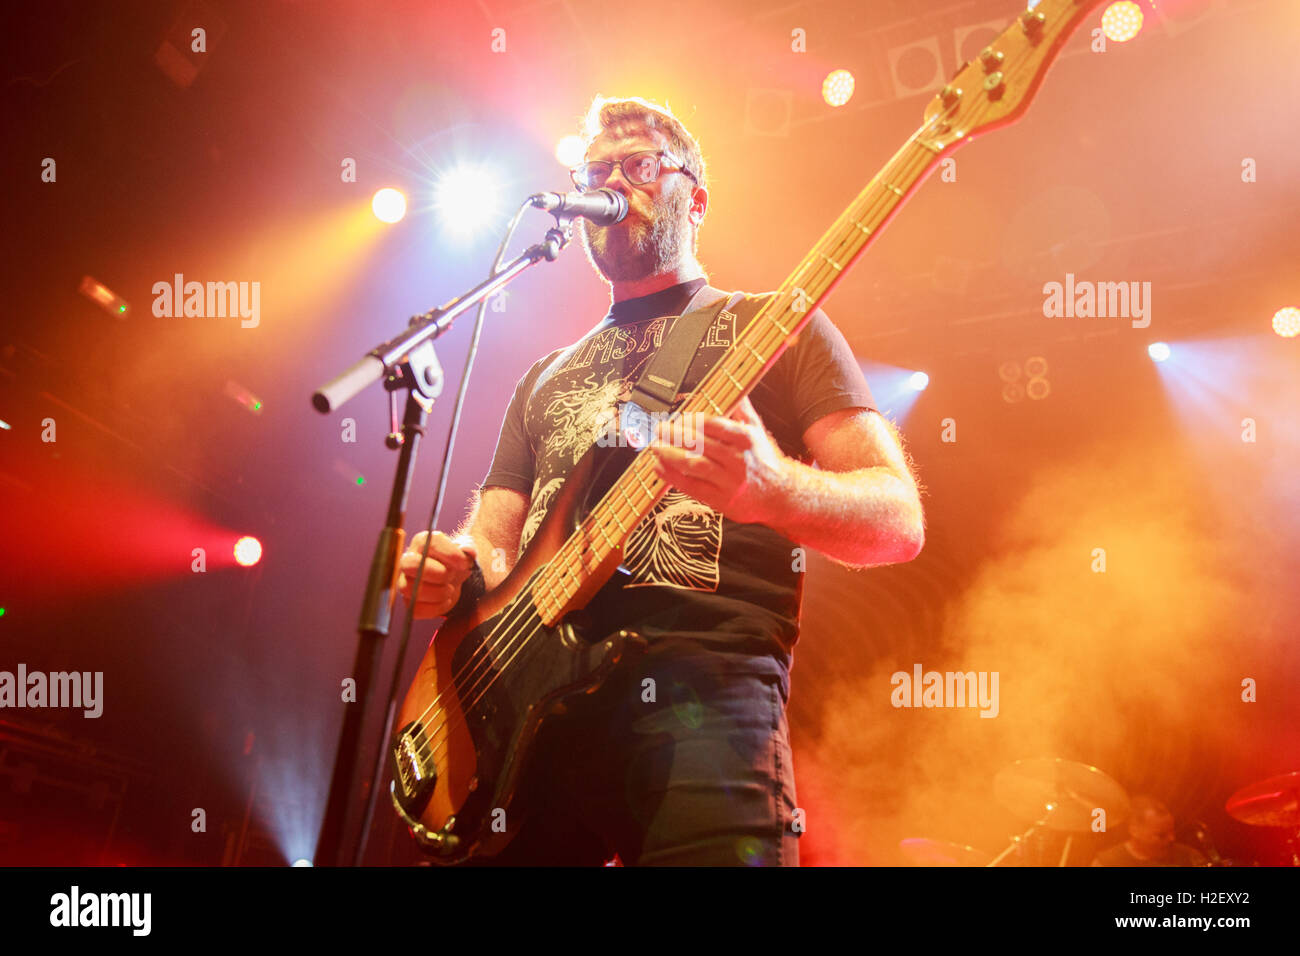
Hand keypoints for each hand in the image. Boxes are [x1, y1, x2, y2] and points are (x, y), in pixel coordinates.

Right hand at [397, 531, 477, 619]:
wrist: (454, 579)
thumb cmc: (456, 562)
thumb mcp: (465, 551)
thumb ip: (469, 548)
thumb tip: (468, 551)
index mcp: (423, 541)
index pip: (430, 542)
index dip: (450, 554)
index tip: (465, 563)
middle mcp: (409, 559)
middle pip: (410, 564)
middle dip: (437, 573)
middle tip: (452, 577)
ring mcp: (405, 580)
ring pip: (409, 589)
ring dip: (437, 593)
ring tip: (451, 589)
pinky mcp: (408, 601)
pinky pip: (415, 609)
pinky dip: (435, 608)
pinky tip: (446, 601)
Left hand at [648, 395, 790, 524]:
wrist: (780, 495)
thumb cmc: (764, 460)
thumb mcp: (758, 431)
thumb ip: (742, 409)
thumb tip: (734, 386)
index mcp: (745, 440)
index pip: (714, 425)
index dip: (692, 420)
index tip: (680, 417)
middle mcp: (737, 460)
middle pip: (699, 445)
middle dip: (675, 435)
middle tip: (660, 428)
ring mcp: (728, 482)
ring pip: (693, 466)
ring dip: (670, 455)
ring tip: (655, 447)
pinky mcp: (720, 500)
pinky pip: (691, 487)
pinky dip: (672, 477)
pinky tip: (659, 467)